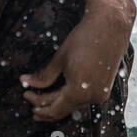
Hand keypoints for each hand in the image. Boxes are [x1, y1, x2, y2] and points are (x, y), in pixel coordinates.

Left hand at [21, 0, 134, 121]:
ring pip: (74, 105)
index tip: (26, 95)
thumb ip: (43, 76)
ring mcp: (101, 94)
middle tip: (32, 106)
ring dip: (59, 104)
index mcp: (78, 91)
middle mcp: (92, 97)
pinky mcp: (106, 88)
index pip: (53, 109)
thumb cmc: (84, 39)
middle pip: (64, 110)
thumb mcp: (60, 59)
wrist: (110, 26)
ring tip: (44, 102)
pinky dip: (71, 99)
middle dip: (46, 109)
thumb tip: (25, 82)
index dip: (37, 104)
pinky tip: (62, 95)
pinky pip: (84, 99)